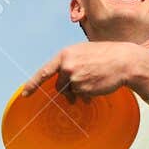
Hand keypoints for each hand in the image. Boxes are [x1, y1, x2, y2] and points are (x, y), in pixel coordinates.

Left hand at [21, 42, 148, 102]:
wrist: (123, 60)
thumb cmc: (104, 54)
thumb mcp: (82, 52)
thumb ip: (69, 63)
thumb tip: (60, 80)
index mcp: (65, 55)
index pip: (44, 72)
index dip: (32, 84)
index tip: (25, 94)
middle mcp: (67, 67)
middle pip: (59, 85)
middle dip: (67, 87)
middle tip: (80, 84)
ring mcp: (75, 79)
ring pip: (71, 91)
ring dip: (79, 90)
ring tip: (93, 80)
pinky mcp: (84, 89)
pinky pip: (81, 96)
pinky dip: (88, 94)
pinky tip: (97, 84)